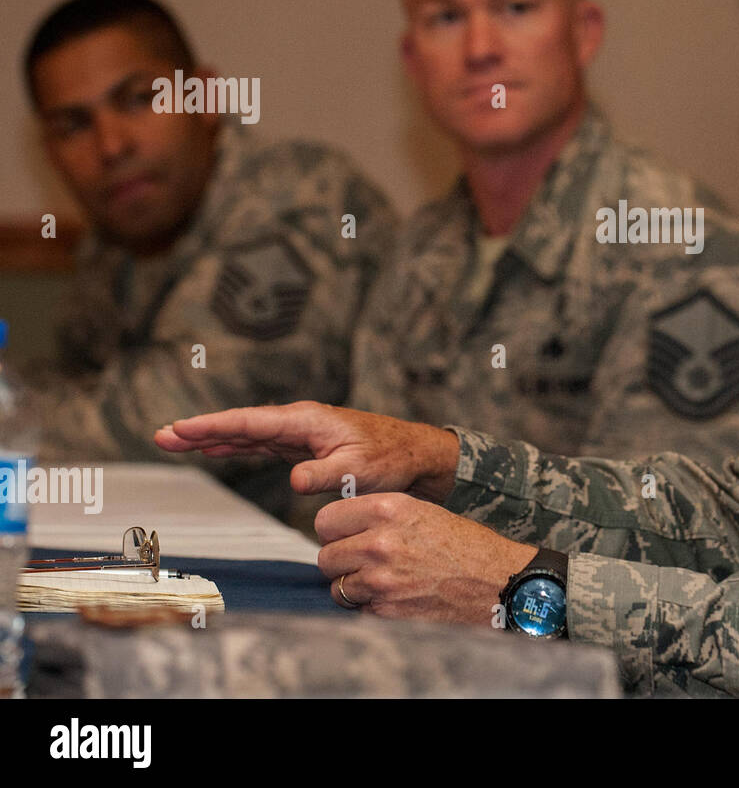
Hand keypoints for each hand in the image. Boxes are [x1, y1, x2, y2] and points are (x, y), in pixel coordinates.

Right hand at [154, 401, 460, 501]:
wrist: (414, 455)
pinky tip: (217, 448)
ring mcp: (300, 433)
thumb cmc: (390, 458)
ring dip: (213, 437)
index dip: (213, 427)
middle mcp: (299, 422)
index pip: (251, 422)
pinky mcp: (304, 446)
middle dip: (201, 429)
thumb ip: (325, 475)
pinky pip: (262, 444)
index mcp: (307, 421)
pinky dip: (237, 444)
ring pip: (248, 433)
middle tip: (161, 435)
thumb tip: (294, 480)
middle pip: (241, 424)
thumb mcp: (358, 470)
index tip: (180, 428)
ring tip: (175, 441)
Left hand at [316, 493, 536, 621]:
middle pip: (326, 556)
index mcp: (389, 509)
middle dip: (341, 562)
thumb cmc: (465, 546)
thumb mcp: (423, 512)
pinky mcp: (386, 611)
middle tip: (363, 563)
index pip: (326, 519)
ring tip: (383, 581)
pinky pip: (358, 610)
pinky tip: (396, 598)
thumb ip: (380, 516)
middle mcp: (380, 542)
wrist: (497, 582)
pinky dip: (370, 607)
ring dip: (353, 587)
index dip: (335, 530)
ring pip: (337, 587)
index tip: (345, 536)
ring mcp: (381, 580)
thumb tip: (343, 526)